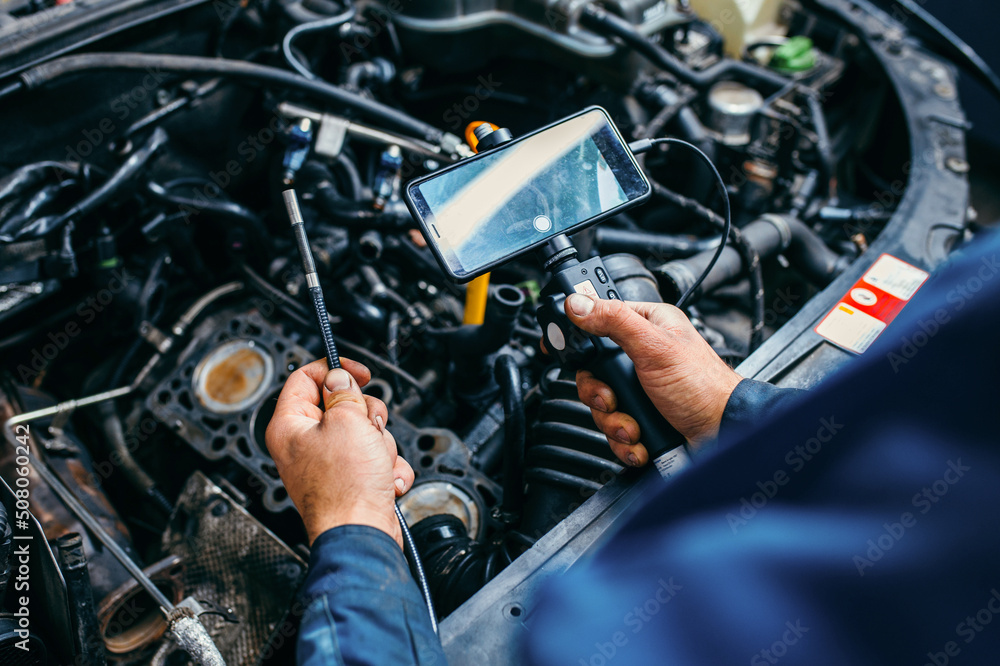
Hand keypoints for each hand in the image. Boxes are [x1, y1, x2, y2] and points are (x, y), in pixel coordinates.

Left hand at [265, 358, 414, 546]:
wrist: (361, 534)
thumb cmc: (345, 488)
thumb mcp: (348, 422)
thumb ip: (344, 393)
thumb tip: (339, 379)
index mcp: (290, 426)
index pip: (305, 378)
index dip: (334, 369)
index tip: (359, 373)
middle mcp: (304, 444)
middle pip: (341, 405)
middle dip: (366, 415)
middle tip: (367, 427)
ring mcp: (327, 463)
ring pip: (364, 431)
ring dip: (380, 444)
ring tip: (374, 462)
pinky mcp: (350, 479)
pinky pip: (374, 457)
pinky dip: (385, 467)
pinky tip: (383, 480)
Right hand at [565, 294, 742, 465]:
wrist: (721, 434)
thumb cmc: (703, 386)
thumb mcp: (654, 346)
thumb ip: (614, 321)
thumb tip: (577, 303)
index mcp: (646, 326)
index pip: (597, 322)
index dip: (578, 336)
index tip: (559, 347)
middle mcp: (641, 355)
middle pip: (593, 372)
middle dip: (600, 395)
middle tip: (613, 399)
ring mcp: (640, 388)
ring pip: (600, 404)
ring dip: (614, 422)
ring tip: (633, 426)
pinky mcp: (640, 415)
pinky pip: (613, 427)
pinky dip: (623, 439)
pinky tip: (639, 438)